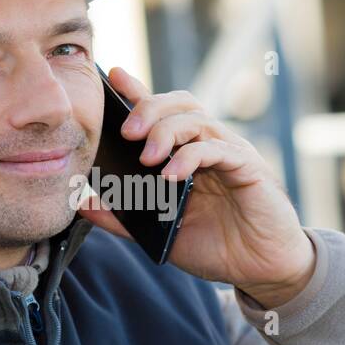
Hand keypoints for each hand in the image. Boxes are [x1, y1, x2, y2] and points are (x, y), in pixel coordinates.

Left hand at [77, 67, 315, 308]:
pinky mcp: (248, 167)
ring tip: (145, 157)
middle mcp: (209, 145)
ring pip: (197, 120)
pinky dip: (191, 158)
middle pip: (181, 103)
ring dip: (166, 132)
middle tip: (126, 131)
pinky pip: (218, 149)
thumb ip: (123, 217)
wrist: (262, 269)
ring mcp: (230, 153)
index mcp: (188, 154)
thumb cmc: (217, 246)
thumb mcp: (159, 233)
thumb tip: (82, 203)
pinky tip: (171, 177)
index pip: (162, 113)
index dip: (138, 91)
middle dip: (150, 108)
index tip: (112, 75)